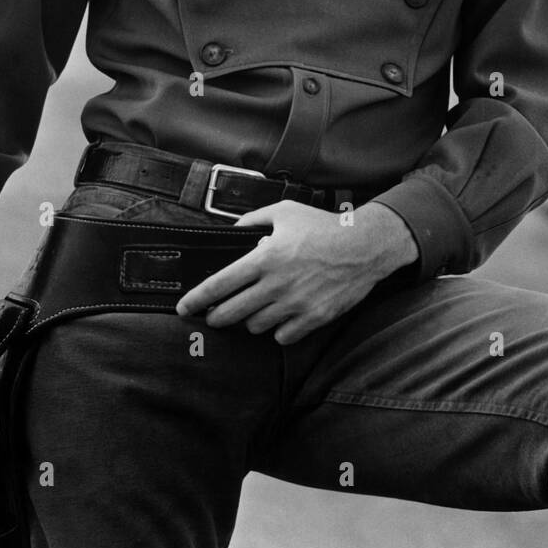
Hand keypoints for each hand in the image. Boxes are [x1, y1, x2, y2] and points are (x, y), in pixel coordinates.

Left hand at [175, 200, 417, 344]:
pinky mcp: (312, 319)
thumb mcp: (284, 211)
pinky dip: (278, 329)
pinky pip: (282, 336)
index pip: (219, 285)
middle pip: (230, 313)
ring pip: (255, 326)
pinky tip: (282, 315)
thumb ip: (252, 221)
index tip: (183, 308)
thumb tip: (232, 231)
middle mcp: (276, 285)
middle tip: (214, 314)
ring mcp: (295, 305)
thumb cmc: (323, 227)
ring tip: (258, 306)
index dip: (196, 299)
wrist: (364, 247)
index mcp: (264, 258)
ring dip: (250, 319)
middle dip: (216, 316)